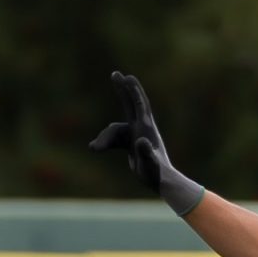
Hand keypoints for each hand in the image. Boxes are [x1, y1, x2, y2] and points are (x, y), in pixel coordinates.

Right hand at [90, 71, 203, 213]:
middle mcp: (142, 129)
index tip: (128, 78)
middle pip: (130, 105)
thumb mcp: (150, 164)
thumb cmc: (156, 174)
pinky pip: (116, 138)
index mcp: (146, 130)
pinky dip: (106, 142)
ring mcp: (137, 135)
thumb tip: (140, 142)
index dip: (133, 92)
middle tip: (116, 74)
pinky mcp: (132, 143)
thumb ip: (146, 153)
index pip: (139, 106)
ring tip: (96, 149)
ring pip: (116, 129)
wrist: (161, 182)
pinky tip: (95, 148)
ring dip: (105, 138)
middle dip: (123, 90)